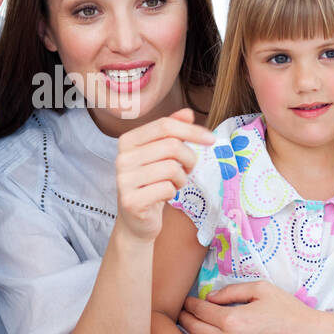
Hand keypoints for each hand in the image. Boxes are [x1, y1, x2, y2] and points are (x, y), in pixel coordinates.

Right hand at [115, 108, 214, 241]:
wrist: (137, 220)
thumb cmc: (152, 183)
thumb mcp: (162, 155)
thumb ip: (172, 132)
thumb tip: (188, 113)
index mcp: (128, 141)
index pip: (164, 125)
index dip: (192, 130)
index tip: (211, 139)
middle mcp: (122, 158)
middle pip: (171, 146)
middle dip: (189, 158)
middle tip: (189, 170)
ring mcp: (124, 180)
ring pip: (171, 168)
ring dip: (181, 178)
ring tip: (175, 183)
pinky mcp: (132, 201)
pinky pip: (167, 188)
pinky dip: (173, 192)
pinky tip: (165, 195)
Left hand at [179, 281, 333, 333]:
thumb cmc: (290, 312)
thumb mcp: (262, 289)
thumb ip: (232, 291)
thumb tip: (211, 297)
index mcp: (233, 319)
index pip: (200, 311)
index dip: (190, 304)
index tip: (187, 301)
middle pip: (195, 330)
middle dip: (184, 319)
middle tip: (181, 313)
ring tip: (185, 331)